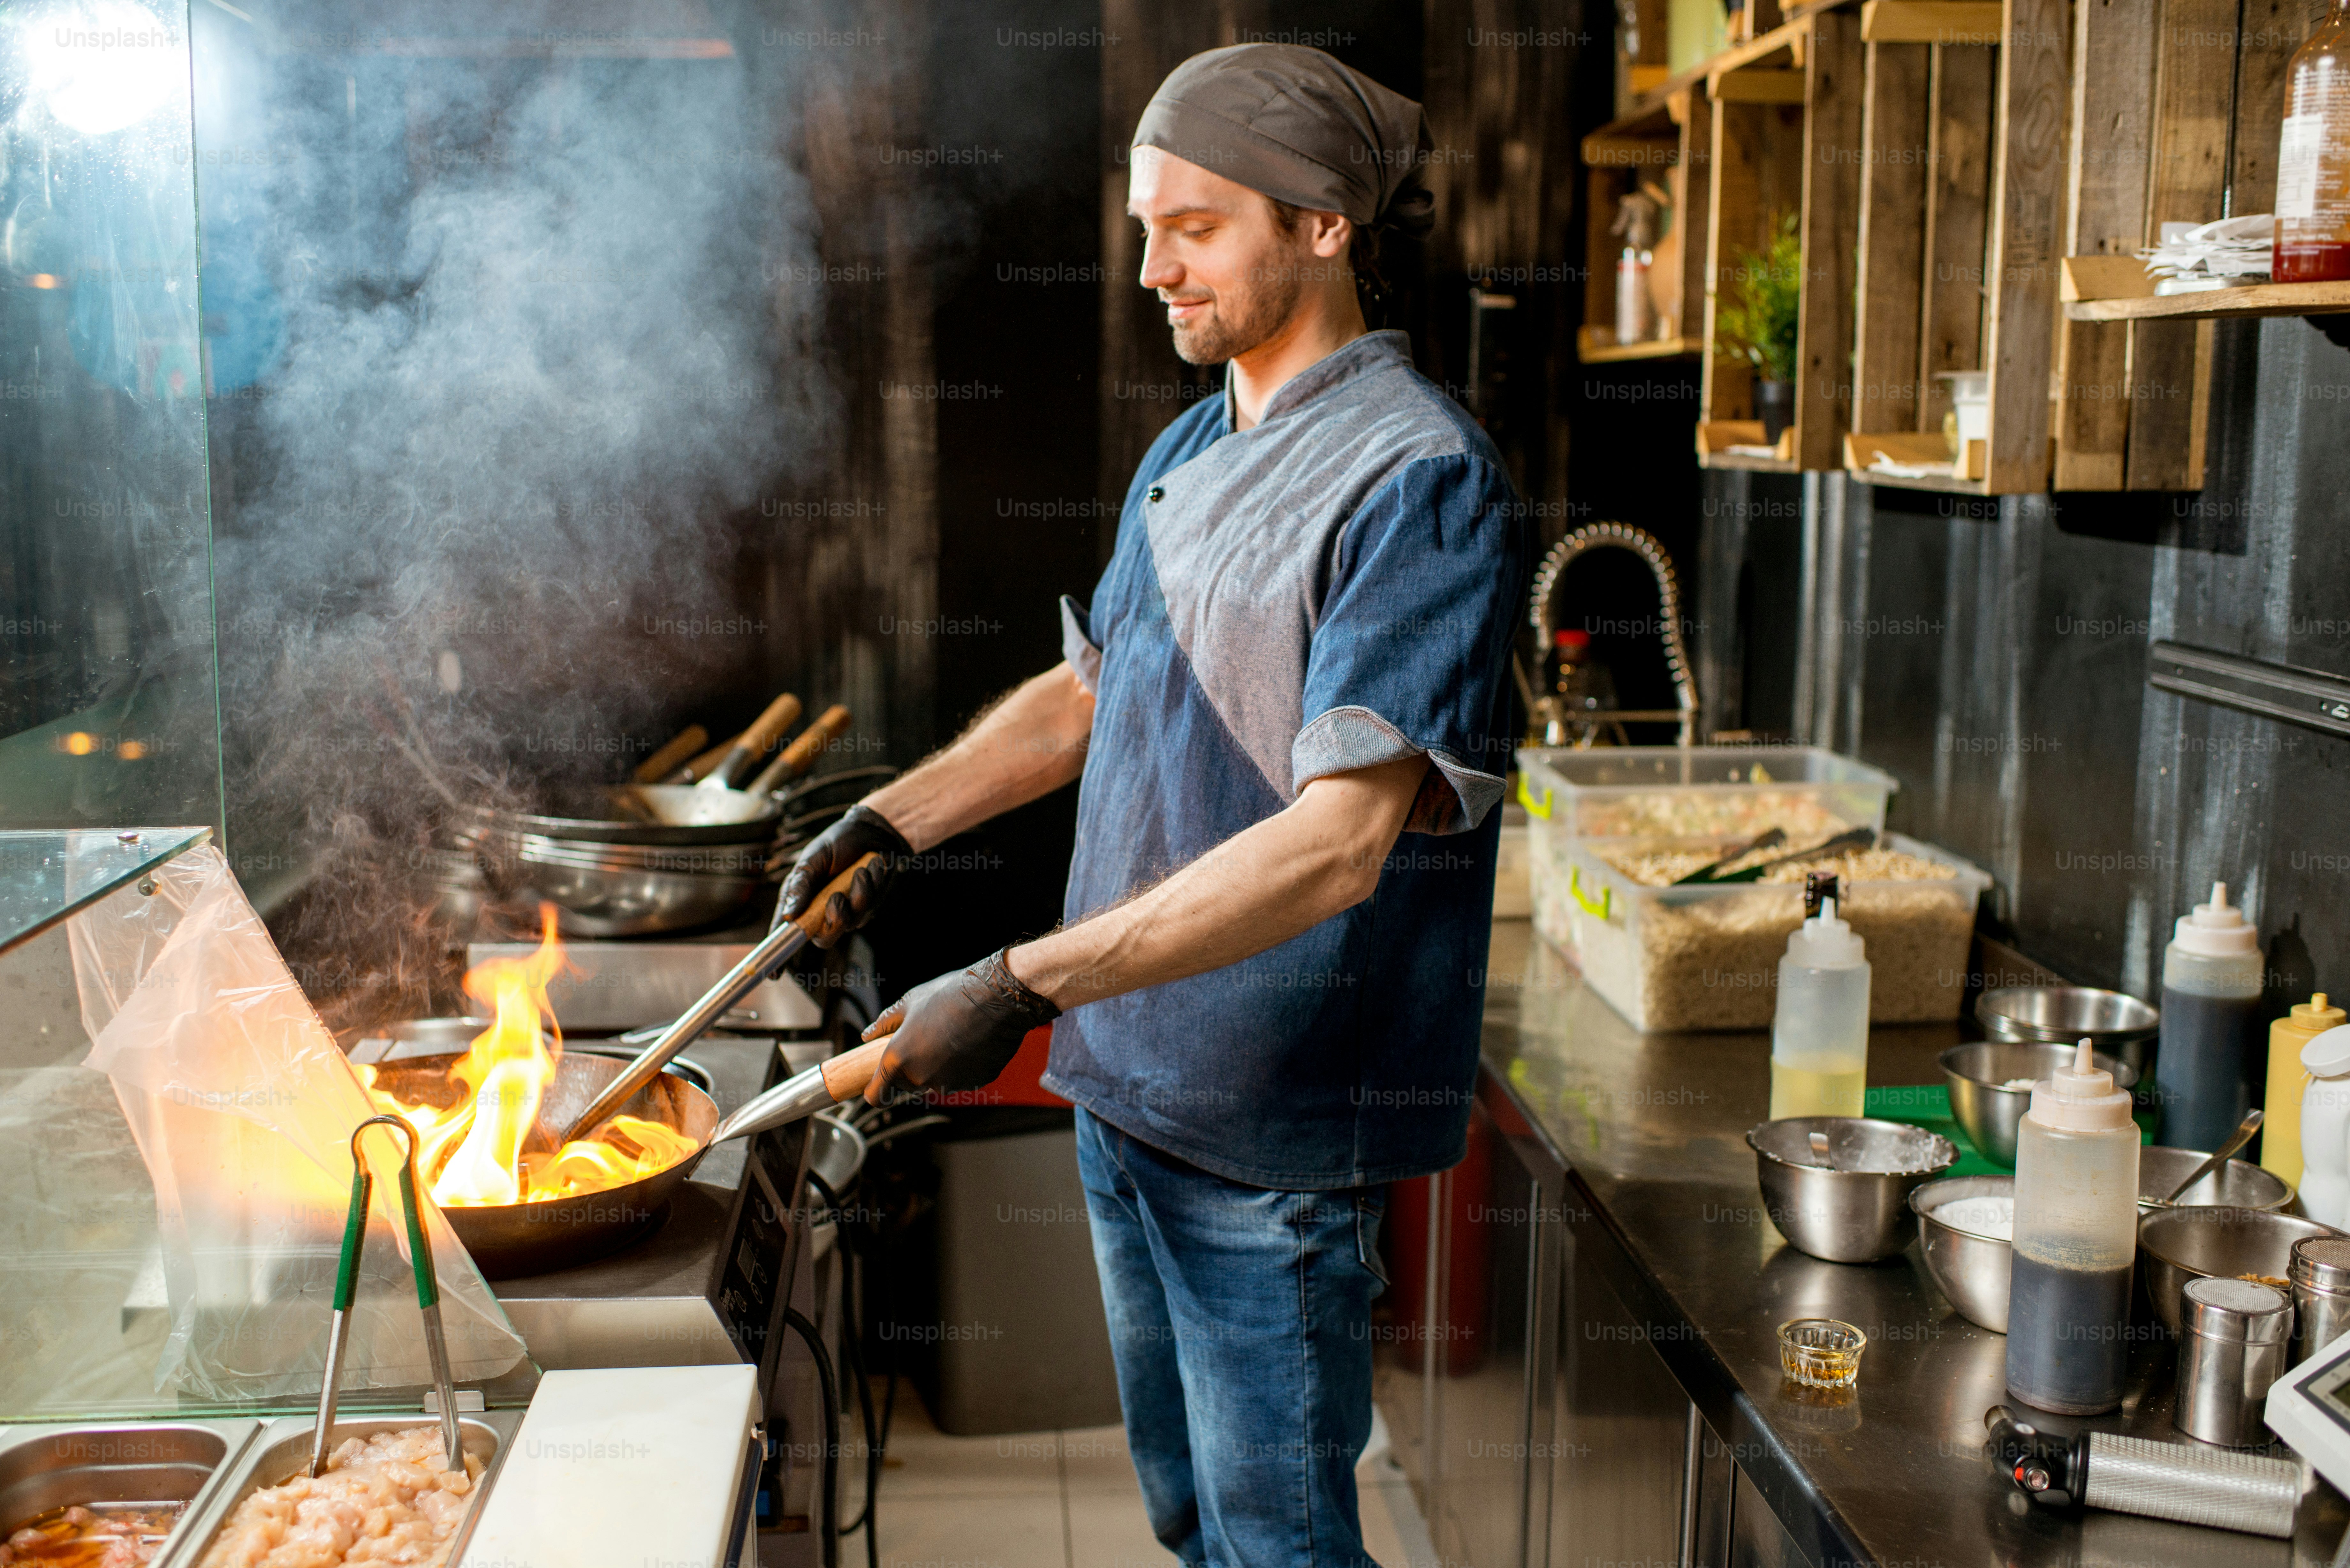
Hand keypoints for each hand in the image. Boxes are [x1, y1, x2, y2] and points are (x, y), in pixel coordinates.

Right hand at [773, 803, 911, 948]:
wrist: (872, 833)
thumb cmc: (837, 844)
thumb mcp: (812, 859)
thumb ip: (801, 885)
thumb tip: (789, 914)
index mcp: (800, 901)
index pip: (787, 934)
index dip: (779, 956)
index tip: (774, 974)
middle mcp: (821, 912)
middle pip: (823, 939)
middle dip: (833, 920)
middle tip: (837, 897)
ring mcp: (846, 913)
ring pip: (849, 923)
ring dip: (856, 895)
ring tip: (860, 871)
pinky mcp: (867, 908)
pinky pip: (867, 908)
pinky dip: (870, 886)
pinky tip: (871, 868)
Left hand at [862, 949, 1060, 1101]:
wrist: (995, 998)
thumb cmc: (948, 995)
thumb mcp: (910, 1002)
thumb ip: (885, 1023)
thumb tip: (868, 1034)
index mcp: (898, 1059)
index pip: (877, 1095)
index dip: (876, 1091)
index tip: (879, 1085)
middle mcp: (921, 1077)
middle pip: (908, 1086)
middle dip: (912, 1070)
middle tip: (926, 1041)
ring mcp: (950, 1083)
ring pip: (938, 1082)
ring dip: (940, 1067)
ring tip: (953, 1035)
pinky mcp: (975, 1083)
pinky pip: (963, 1078)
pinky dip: (964, 1066)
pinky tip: (972, 1042)